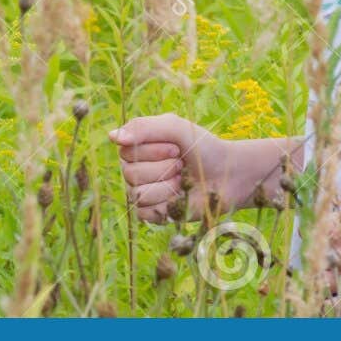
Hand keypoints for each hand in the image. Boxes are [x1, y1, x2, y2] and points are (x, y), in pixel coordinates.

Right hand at [107, 113, 248, 223]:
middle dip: (163, 169)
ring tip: (182, 181)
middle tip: (182, 165)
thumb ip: (144, 127)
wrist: (228, 175)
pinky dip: (164, 205)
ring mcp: (144, 191)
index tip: (177, 148)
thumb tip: (112, 137)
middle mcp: (137, 169)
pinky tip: (178, 198)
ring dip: (167, 187)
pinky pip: (144, 213)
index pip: (126, 151)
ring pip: (137, 194)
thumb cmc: (203, 147)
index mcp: (138, 146)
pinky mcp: (154, 213)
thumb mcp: (176, 127)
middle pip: (130, 174)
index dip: (154, 151)